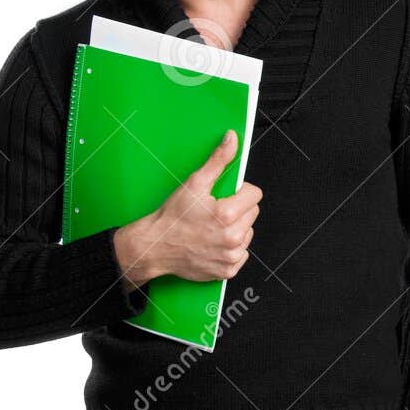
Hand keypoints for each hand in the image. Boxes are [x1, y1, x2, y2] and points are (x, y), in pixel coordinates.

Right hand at [114, 130, 261, 286]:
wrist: (154, 246)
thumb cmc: (172, 217)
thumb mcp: (194, 183)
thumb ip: (218, 160)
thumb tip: (233, 139)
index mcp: (228, 214)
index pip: (254, 195)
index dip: (240, 191)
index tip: (225, 195)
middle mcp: (233, 237)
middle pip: (252, 213)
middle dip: (238, 209)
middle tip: (214, 211)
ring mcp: (231, 255)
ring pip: (247, 233)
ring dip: (235, 229)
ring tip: (212, 227)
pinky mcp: (227, 270)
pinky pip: (241, 254)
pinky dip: (230, 248)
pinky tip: (213, 242)